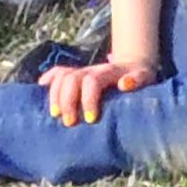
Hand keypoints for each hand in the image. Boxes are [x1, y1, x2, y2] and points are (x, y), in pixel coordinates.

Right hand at [41, 54, 160, 125]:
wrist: (135, 64)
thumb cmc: (141, 76)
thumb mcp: (145, 77)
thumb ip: (138, 80)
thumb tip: (124, 84)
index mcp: (108, 72)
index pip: (92, 81)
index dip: (88, 99)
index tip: (89, 120)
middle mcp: (92, 70)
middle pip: (72, 79)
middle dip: (67, 101)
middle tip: (69, 122)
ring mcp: (82, 71)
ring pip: (62, 77)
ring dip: (55, 95)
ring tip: (56, 114)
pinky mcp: (76, 75)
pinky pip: (58, 72)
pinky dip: (49, 78)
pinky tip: (40, 87)